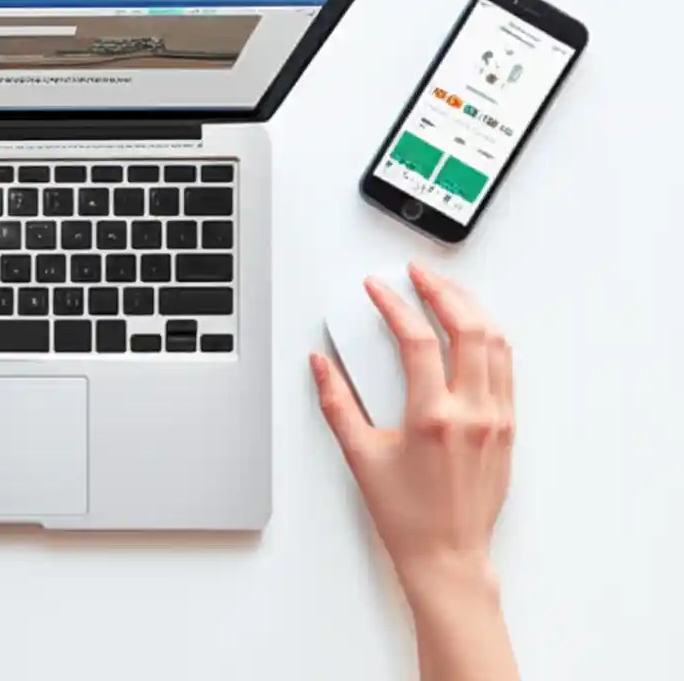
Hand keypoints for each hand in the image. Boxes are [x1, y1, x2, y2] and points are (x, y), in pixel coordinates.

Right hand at [310, 263, 513, 595]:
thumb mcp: (360, 456)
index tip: (378, 289)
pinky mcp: (508, 427)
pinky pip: (506, 367)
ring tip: (448, 292)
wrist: (447, 555)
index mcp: (433, 417)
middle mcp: (472, 412)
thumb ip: (336, 403)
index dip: (394, 305)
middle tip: (418, 275)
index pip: (418, 340)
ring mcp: (497, 418)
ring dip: (471, 308)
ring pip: (496, 342)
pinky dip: (489, 338)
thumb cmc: (406, 515)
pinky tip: (473, 330)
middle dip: (442, 291)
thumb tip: (321, 365)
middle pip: (467, 327)